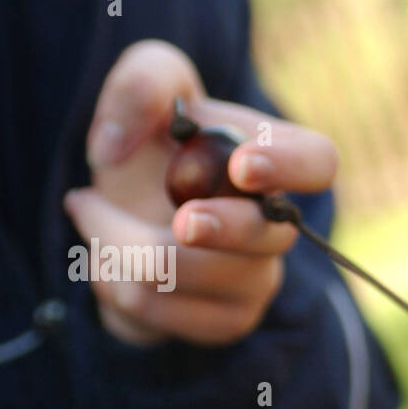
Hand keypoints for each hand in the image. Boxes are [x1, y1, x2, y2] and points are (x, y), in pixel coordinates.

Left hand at [62, 40, 337, 345]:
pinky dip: (113, 282)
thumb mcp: (144, 87)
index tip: (242, 166)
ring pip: (196, 275)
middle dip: (222, 229)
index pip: (319, 162)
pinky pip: (165, 313)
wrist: (123, 214)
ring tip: (88, 212)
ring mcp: (257, 280)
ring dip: (117, 243)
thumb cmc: (152, 145)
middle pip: (269, 236)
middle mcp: (277, 226)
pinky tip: (102, 258)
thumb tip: (113, 148)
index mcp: (275, 158)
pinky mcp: (225, 322)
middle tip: (180, 220)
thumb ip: (141, 85)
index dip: (290, 167)